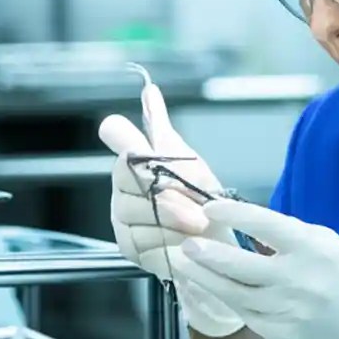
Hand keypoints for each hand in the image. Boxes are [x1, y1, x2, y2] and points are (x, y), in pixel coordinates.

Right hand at [98, 83, 243, 336]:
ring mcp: (123, 221)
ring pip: (138, 216)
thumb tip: (149, 90)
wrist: (218, 244)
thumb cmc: (203, 200)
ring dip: (175, 222)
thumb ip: (162, 129)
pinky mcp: (131, 249)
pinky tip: (186, 244)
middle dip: (168, 198)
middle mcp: (122, 192)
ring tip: (198, 226)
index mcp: (133, 166)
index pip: (119, 147)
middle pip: (129, 184)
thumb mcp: (189, 162)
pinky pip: (146, 243)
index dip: (132, 148)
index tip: (149, 157)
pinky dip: (172, 244)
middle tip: (198, 210)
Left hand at [171, 200, 338, 338]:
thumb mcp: (326, 243)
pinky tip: (209, 287)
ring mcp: (289, 311)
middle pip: (241, 265)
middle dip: (208, 253)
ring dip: (204, 278)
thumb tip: (242, 226)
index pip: (265, 224)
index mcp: (313, 248)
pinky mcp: (281, 334)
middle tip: (186, 242)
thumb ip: (286, 234)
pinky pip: (244, 313)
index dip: (234, 214)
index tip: (209, 207)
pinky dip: (223, 298)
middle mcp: (299, 280)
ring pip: (234, 293)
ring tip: (184, 263)